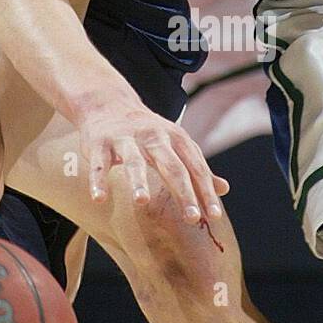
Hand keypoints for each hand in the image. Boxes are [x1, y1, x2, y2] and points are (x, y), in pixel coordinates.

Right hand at [78, 90, 228, 219]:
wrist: (108, 104)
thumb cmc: (147, 133)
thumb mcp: (175, 144)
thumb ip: (197, 168)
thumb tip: (224, 189)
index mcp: (176, 138)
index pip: (195, 167)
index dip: (206, 191)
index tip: (214, 216)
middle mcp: (154, 136)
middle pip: (172, 166)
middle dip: (184, 192)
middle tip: (193, 218)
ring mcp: (125, 138)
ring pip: (134, 162)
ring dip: (137, 181)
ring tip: (141, 202)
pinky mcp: (99, 143)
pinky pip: (99, 164)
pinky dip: (97, 180)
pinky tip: (99, 198)